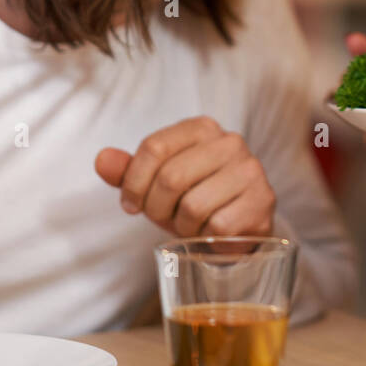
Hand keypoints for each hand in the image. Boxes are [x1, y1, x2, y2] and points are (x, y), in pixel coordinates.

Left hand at [94, 116, 274, 236]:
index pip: (153, 147)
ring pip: (193, 205)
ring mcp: (250, 170)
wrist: (238, 228)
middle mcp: (230, 142)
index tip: (131, 205)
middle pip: (171, 177)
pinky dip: (206, 238)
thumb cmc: (193, 200)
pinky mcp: (262, 200)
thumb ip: (128, 170)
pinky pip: (217, 225)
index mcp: (201, 128)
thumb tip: (102, 160)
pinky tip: (211, 234)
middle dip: (157, 208)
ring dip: (183, 225)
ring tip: (190, 225)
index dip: (133, 183)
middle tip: (164, 219)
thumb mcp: (156, 184)